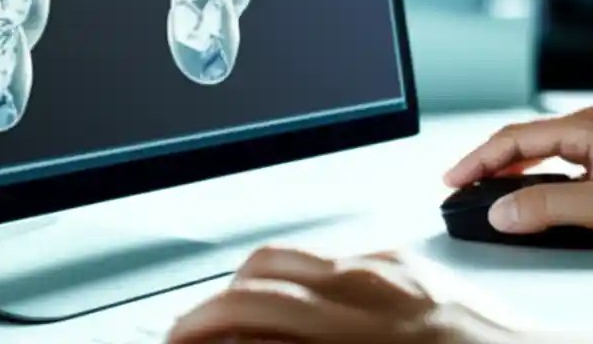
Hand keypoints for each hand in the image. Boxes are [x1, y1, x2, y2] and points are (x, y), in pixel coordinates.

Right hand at [165, 246, 511, 343]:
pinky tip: (309, 306)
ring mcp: (393, 269)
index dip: (200, 322)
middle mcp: (372, 288)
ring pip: (298, 257)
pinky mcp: (412, 263)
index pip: (251, 308)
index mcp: (358, 328)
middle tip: (199, 329)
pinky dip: (309, 279)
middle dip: (219, 299)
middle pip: (264, 270)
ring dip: (258, 284)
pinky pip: (341, 258)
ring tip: (243, 317)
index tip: (180, 336)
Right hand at [443, 106, 592, 250]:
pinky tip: (532, 192)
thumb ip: (547, 208)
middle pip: (524, 140)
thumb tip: (500, 211)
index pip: (514, 138)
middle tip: (460, 185)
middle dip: (488, 162)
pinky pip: (562, 162)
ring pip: (543, 151)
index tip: (452, 179)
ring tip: (487, 189)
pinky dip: (537, 176)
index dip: (477, 160)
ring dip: (512, 169)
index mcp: (587, 125)